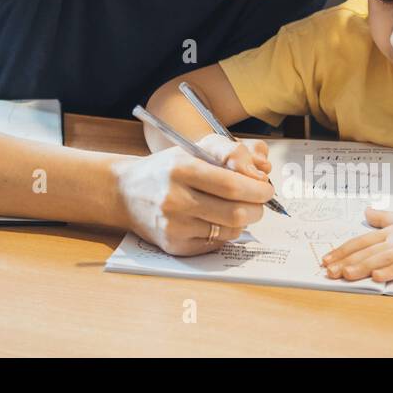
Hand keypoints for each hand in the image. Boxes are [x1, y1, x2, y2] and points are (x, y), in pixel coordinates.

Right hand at [112, 135, 273, 256]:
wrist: (126, 192)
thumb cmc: (168, 168)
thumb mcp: (194, 148)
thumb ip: (231, 152)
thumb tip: (263, 169)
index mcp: (181, 168)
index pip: (233, 185)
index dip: (258, 189)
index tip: (265, 187)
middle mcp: (174, 199)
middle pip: (236, 212)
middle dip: (258, 208)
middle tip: (260, 201)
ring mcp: (174, 226)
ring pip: (230, 230)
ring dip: (244, 221)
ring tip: (239, 209)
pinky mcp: (174, 245)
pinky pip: (216, 243)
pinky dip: (225, 232)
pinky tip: (217, 220)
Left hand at [321, 201, 392, 281]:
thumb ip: (385, 218)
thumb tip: (366, 212)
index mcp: (392, 231)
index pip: (362, 241)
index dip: (343, 251)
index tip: (325, 259)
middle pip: (368, 251)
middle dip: (346, 262)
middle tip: (327, 271)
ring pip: (384, 258)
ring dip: (363, 266)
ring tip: (346, 274)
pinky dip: (392, 271)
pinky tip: (379, 277)